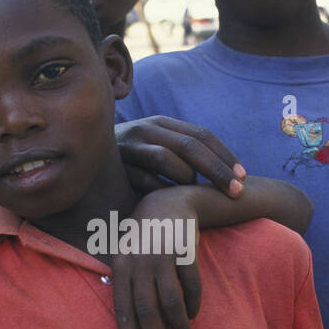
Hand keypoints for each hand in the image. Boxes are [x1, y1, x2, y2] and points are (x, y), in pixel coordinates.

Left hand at [112, 186, 200, 328]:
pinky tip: (191, 317)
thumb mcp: (128, 257)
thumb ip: (126, 286)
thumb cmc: (145, 239)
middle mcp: (139, 262)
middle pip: (146, 309)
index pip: (122, 309)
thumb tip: (128, 325)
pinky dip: (192, 304)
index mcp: (121, 266)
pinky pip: (190, 285)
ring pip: (170, 300)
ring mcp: (162, 255)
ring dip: (177, 327)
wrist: (168, 205)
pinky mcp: (184, 251)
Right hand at [116, 116, 246, 195]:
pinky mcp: (116, 165)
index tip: (244, 179)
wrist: (85, 157)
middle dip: (217, 170)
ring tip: (194, 194)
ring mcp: (130, 145)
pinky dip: (161, 192)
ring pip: (167, 159)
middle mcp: (147, 128)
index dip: (225, 156)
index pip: (202, 135)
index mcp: (163, 123)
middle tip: (236, 193)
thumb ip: (184, 156)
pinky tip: (170, 206)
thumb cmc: (132, 163)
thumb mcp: (158, 150)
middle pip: (190, 145)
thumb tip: (230, 175)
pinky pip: (144, 180)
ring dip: (186, 179)